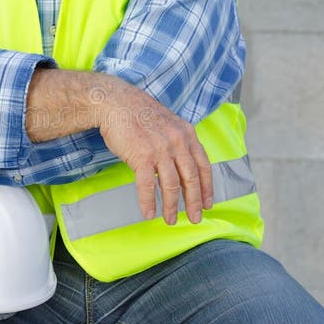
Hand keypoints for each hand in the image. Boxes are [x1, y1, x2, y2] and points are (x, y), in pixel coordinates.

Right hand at [99, 83, 212, 225]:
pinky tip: (149, 213)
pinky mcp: (142, 156)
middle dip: (194, 202)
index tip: (208, 203)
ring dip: (171, 206)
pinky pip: (147, 185)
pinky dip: (148, 201)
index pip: (203, 165)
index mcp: (187, 134)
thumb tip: (181, 166)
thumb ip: (178, 142)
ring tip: (170, 220)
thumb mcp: (168, 124)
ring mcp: (160, 149)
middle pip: (190, 178)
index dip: (207, 187)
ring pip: (170, 184)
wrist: (115, 103)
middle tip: (194, 218)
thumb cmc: (138, 114)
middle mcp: (177, 141)